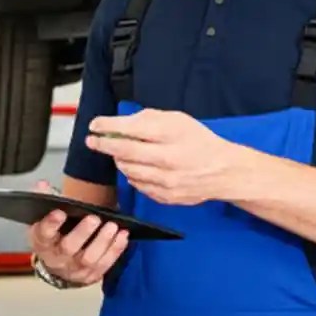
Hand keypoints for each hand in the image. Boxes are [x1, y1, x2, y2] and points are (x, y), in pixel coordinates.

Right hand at [26, 180, 128, 285]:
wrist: (57, 266)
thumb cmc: (52, 238)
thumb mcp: (43, 220)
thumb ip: (43, 200)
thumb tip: (43, 185)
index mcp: (43, 242)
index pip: (44, 233)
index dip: (51, 223)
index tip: (60, 212)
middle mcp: (57, 259)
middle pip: (69, 247)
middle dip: (82, 233)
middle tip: (94, 218)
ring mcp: (75, 269)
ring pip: (89, 258)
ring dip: (103, 241)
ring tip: (112, 226)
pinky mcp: (91, 275)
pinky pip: (105, 264)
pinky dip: (116, 249)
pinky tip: (123, 235)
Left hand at [86, 108, 236, 205]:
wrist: (223, 171)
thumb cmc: (199, 142)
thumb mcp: (178, 120)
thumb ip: (149, 119)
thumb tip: (120, 124)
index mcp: (172, 135)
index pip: (131, 129)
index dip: (108, 126)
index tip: (96, 125)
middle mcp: (169, 159)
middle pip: (124, 152)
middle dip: (103, 145)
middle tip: (92, 141)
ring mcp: (167, 181)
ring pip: (128, 170)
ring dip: (119, 160)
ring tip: (120, 153)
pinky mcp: (166, 197)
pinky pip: (138, 185)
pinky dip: (133, 175)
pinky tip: (138, 167)